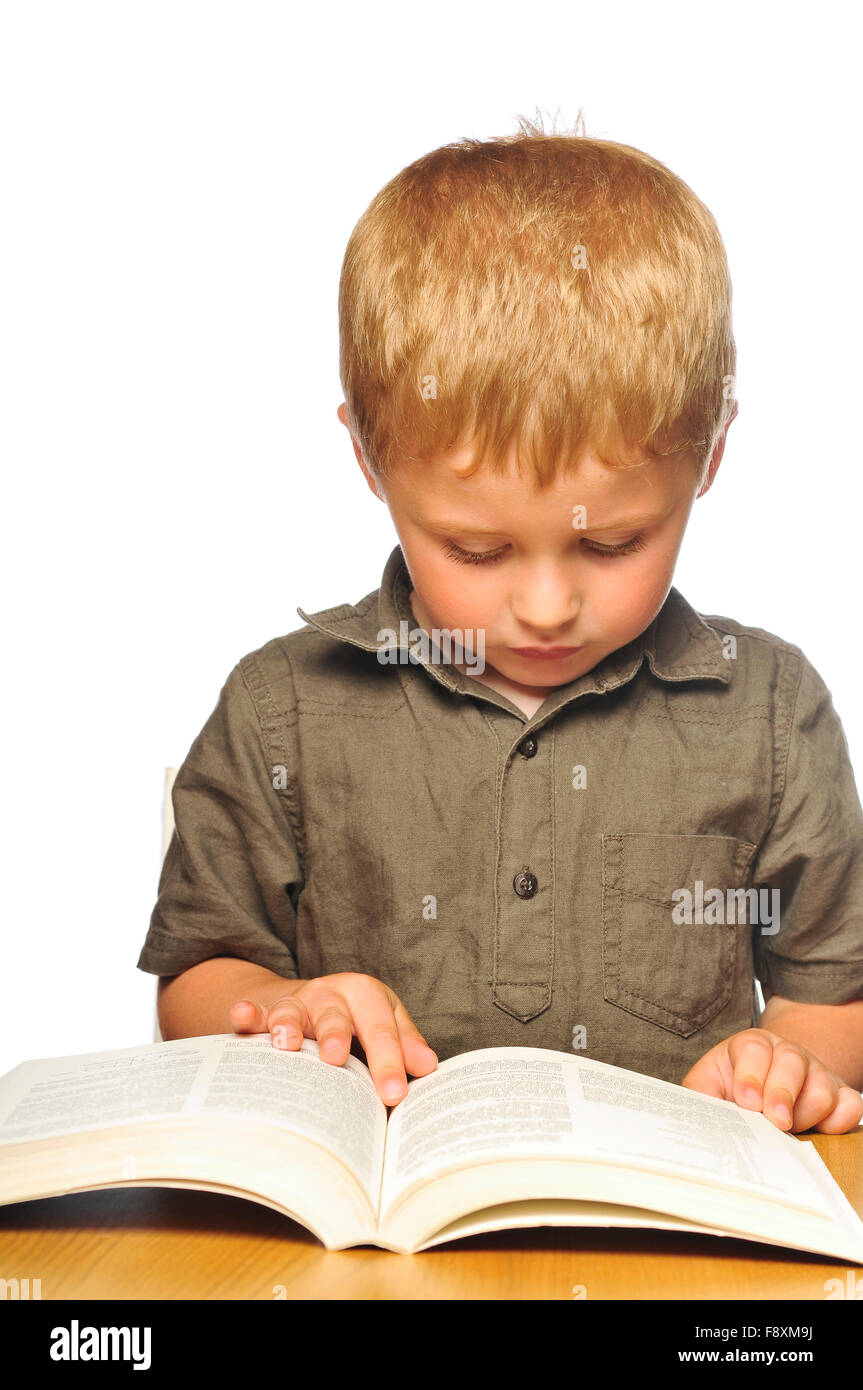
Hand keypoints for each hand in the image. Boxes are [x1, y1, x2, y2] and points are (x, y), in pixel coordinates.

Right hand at [229, 972, 437, 1106]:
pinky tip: (241, 1017)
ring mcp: (297, 1002)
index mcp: (366, 995)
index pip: (382, 1029)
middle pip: (337, 1016)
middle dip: (337, 1036)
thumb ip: (405, 1043)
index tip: (394, 1094)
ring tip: (286, 1044)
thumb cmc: (358, 1020)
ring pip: (293, 1010)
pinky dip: (248, 1014)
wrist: (314, 1000)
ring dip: (289, 1025)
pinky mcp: (267, 1011)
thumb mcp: (384, 1023)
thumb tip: (429, 1067)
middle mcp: (331, 995)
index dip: (389, 1061)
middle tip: (337, 1059)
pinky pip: (256, 1012)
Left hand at [681, 1027, 862, 1132]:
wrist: (765, 1086)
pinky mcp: (839, 1093)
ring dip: (805, 1115)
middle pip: (793, 1063)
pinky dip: (838, 1121)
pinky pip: (850, 1105)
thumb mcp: (707, 1085)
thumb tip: (698, 1117)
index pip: (754, 1050)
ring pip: (822, 1088)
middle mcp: (787, 1052)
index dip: (750, 1076)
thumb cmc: (731, 1087)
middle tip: (775, 1122)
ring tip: (787, 1131)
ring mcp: (816, 1071)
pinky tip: (818, 1130)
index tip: (746, 1103)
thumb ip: (700, 1095)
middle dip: (782, 1095)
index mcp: (751, 1045)